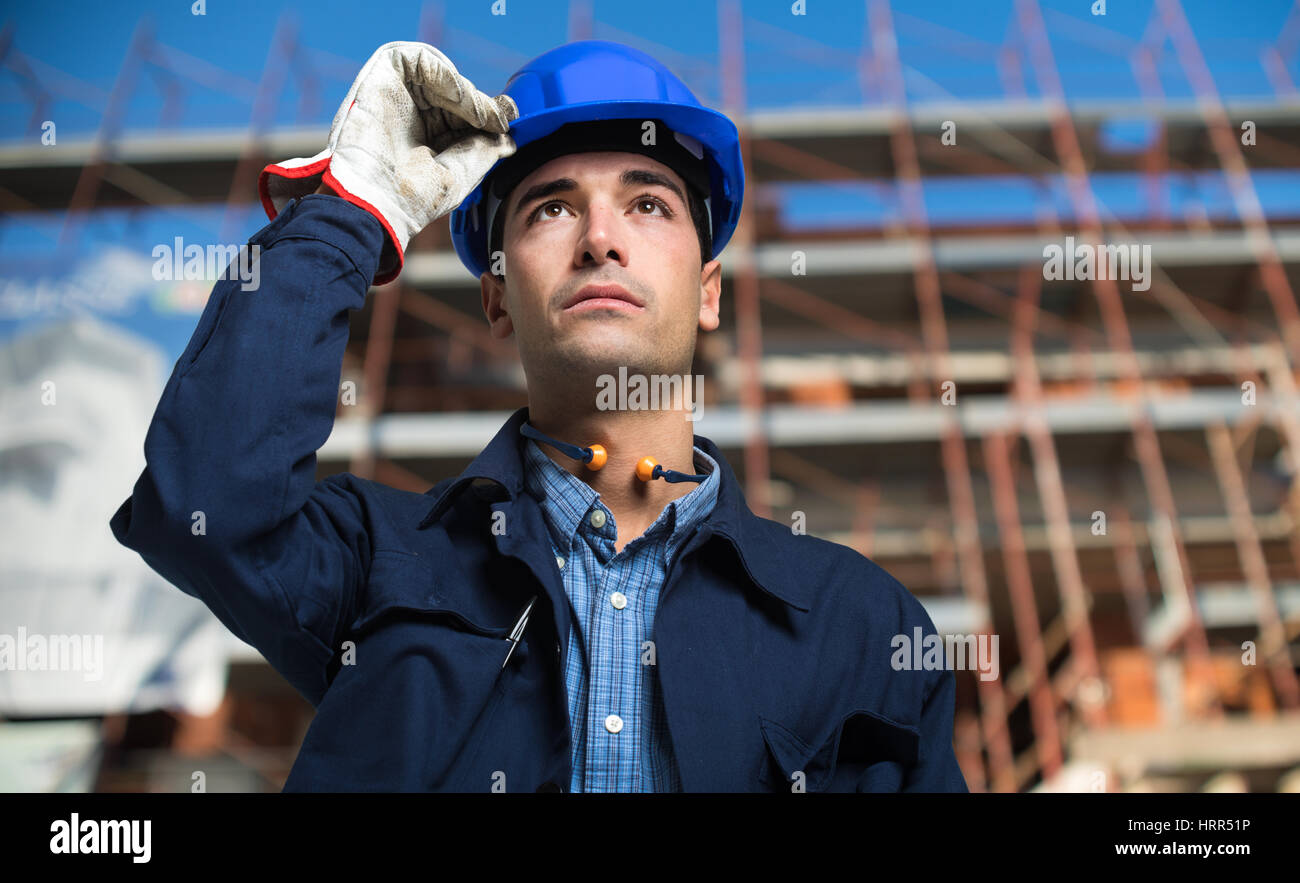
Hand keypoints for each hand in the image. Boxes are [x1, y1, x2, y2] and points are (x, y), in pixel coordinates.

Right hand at [260, 42, 518, 283]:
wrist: (380, 202)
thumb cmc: (414, 198)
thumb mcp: (462, 172)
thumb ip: (485, 149)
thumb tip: (508, 138)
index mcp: (426, 138)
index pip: (461, 112)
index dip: (484, 113)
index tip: (504, 123)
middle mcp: (409, 115)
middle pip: (452, 90)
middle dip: (477, 104)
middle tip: (494, 120)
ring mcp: (395, 96)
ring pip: (437, 71)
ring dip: (463, 90)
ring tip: (476, 113)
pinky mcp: (379, 79)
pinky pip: (415, 58)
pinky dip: (442, 72)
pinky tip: (456, 97)